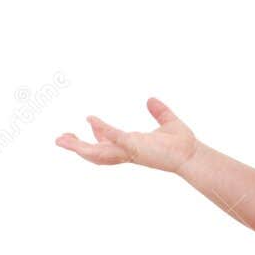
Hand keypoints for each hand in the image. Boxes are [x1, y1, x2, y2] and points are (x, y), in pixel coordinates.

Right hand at [56, 97, 197, 172]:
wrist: (193, 155)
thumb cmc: (183, 144)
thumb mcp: (168, 121)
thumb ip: (159, 111)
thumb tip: (151, 99)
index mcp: (133, 146)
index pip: (110, 144)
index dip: (99, 135)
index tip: (90, 121)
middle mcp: (128, 151)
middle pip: (97, 153)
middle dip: (78, 147)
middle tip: (61, 139)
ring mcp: (131, 150)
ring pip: (98, 153)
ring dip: (79, 147)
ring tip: (61, 140)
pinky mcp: (136, 147)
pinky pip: (116, 139)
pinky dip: (104, 131)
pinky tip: (92, 121)